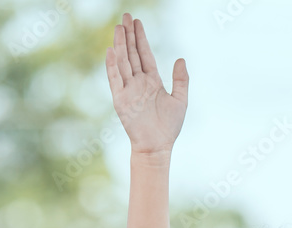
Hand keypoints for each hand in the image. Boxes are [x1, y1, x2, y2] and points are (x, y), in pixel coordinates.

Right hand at [106, 13, 187, 155]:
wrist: (158, 146)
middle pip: (132, 54)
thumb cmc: (169, 127)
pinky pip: (115, 81)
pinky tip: (111, 52)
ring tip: (118, 28)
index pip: (145, 55)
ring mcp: (129, 91)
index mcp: (152, 81)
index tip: (137, 22)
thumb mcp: (180, 100)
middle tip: (125, 17)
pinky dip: (112, 67)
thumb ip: (181, 80)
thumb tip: (180, 59)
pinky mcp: (121, 101)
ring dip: (120, 45)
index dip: (140, 38)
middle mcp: (138, 83)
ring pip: (123, 63)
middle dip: (128, 35)